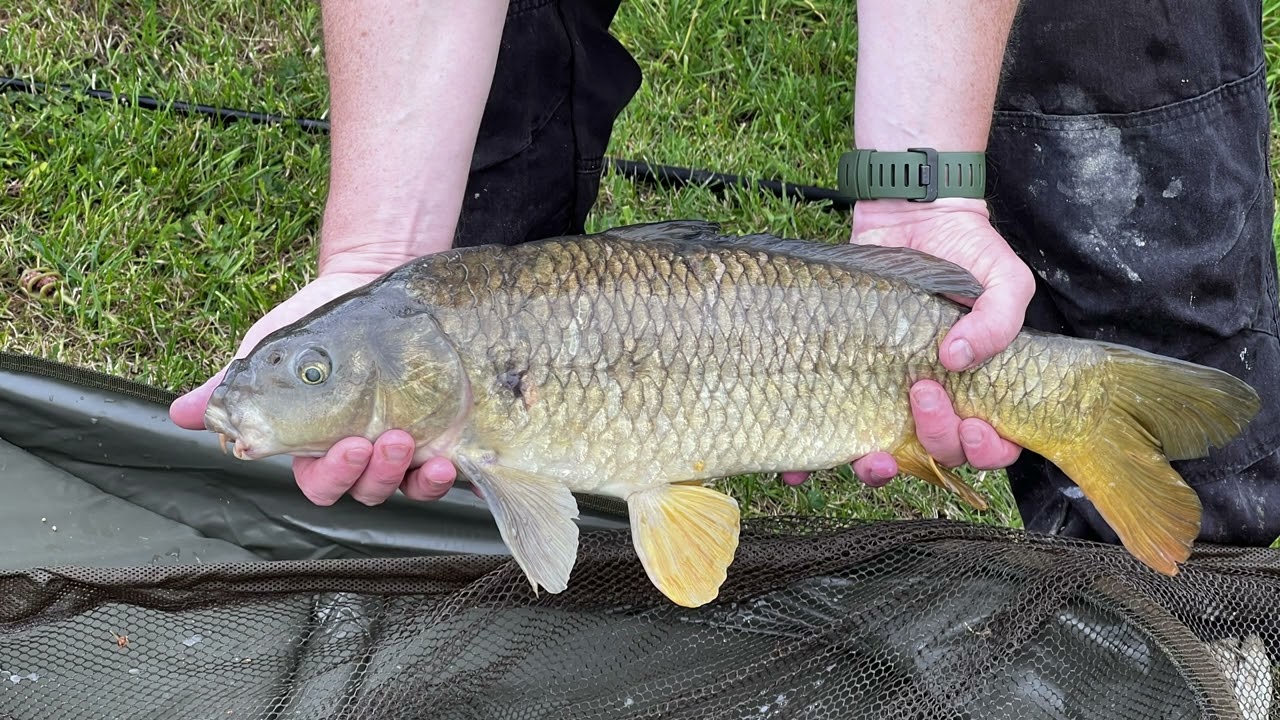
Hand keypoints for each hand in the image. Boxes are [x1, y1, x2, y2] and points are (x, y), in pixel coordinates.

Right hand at [168, 271, 459, 505]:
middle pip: (364, 491)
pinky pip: (441, 473)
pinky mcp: (438, 435)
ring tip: (416, 444)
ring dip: (410, 476)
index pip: (320, 482)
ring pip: (403, 488)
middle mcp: (360, 458)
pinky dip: (443, 475)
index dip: (333, 474)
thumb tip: (180, 413)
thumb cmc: (314, 326)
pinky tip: (448, 461)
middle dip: (374, 473)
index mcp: (316, 448)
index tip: (348, 445)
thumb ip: (228, 388)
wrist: (369, 285)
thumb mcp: (270, 353)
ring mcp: (401, 451)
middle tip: (386, 441)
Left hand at [781, 199, 1031, 488]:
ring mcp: (884, 394)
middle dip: (933, 442)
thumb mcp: (1004, 278)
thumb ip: (999, 321)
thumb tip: (957, 358)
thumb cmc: (967, 251)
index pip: (990, 445)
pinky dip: (809, 459)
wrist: (910, 215)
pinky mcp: (842, 382)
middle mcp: (933, 400)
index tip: (972, 423)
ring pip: (882, 455)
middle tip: (921, 394)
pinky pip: (827, 431)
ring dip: (875, 469)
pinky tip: (795, 469)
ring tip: (867, 454)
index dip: (984, 450)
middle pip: (936, 454)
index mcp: (978, 388)